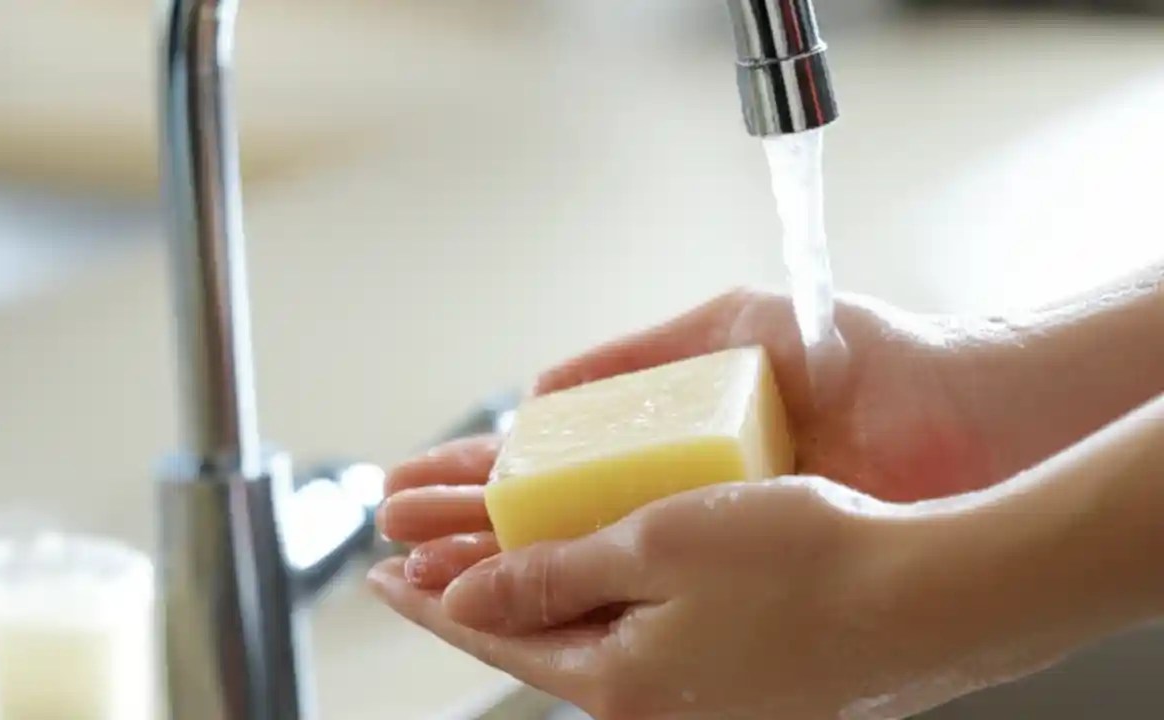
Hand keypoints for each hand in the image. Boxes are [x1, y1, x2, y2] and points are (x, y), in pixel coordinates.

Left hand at [369, 476, 1067, 719]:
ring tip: (486, 556)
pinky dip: (594, 597)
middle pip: (530, 639)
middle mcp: (649, 702)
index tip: (381, 576)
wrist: (928, 598)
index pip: (491, 633)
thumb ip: (553, 575)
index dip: (430, 600)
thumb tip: (466, 593)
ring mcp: (695, 696)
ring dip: (530, 592)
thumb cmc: (803, 561)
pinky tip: (591, 569)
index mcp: (618, 679)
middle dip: (468, 595)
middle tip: (414, 562)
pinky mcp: (733, 677)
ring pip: (582, 634)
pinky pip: (634, 633)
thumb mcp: (657, 548)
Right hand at [380, 290, 999, 587]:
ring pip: (570, 561)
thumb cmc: (862, 359)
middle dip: (457, 528)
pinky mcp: (735, 573)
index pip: (543, 464)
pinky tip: (505, 599)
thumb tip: (541, 393)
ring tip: (415, 570)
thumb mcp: (730, 328)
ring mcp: (699, 540)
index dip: (471, 477)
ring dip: (486, 568)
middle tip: (388, 537)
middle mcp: (671, 495)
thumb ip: (636, 357)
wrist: (958, 411)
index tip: (409, 486)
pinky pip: (633, 589)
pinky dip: (563, 595)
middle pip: (540, 519)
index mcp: (664, 432)